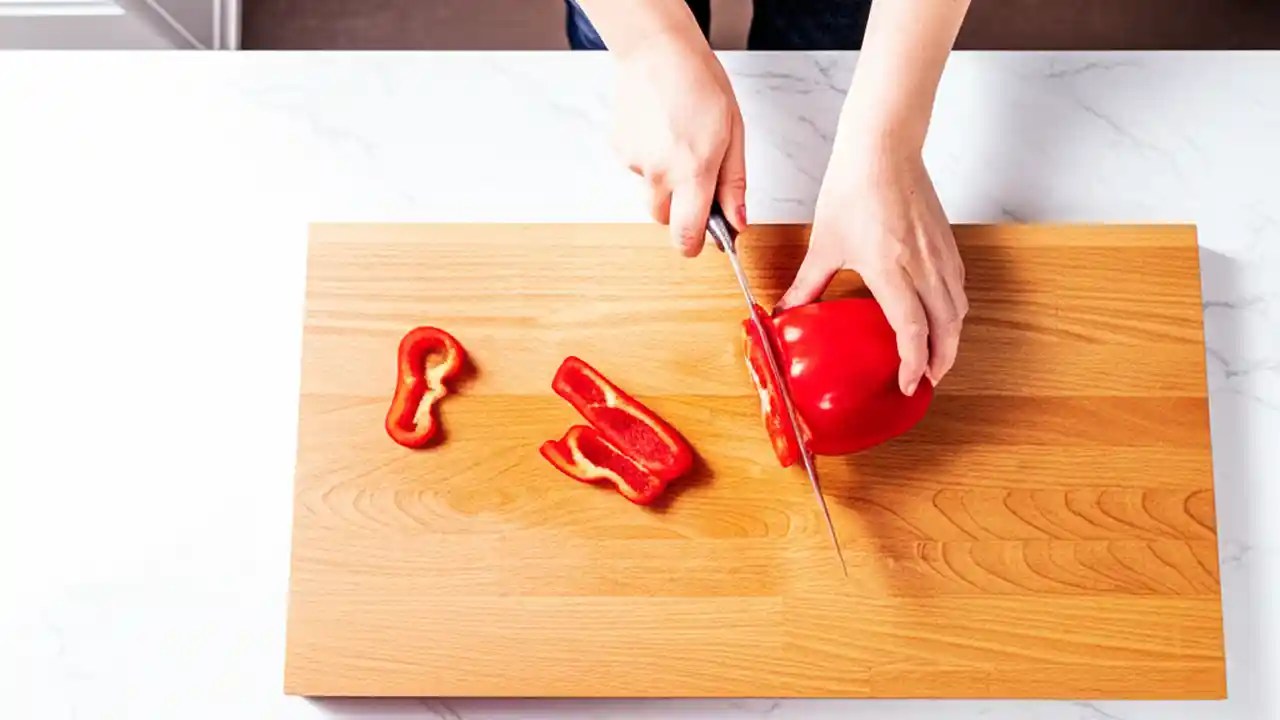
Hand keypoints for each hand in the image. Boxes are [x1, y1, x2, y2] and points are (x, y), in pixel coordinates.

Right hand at [610, 36, 747, 254]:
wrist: (656, 52)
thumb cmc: (700, 83)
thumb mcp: (733, 133)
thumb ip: (733, 183)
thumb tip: (738, 221)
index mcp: (693, 171)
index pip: (686, 236)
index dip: (695, 245)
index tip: (704, 238)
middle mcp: (659, 174)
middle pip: (666, 220)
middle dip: (681, 210)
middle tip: (696, 177)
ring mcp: (635, 163)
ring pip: (651, 194)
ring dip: (666, 183)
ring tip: (678, 143)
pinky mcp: (619, 151)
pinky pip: (638, 171)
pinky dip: (650, 161)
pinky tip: (660, 132)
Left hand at [778, 138, 967, 395]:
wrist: (883, 147)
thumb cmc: (854, 188)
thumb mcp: (824, 243)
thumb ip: (807, 284)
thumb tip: (786, 311)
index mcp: (890, 270)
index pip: (912, 330)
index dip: (912, 363)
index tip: (906, 384)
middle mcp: (922, 266)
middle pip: (945, 328)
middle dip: (940, 360)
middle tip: (927, 380)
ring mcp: (939, 253)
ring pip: (958, 308)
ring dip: (951, 338)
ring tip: (937, 355)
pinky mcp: (946, 242)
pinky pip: (958, 286)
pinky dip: (954, 310)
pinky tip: (941, 315)